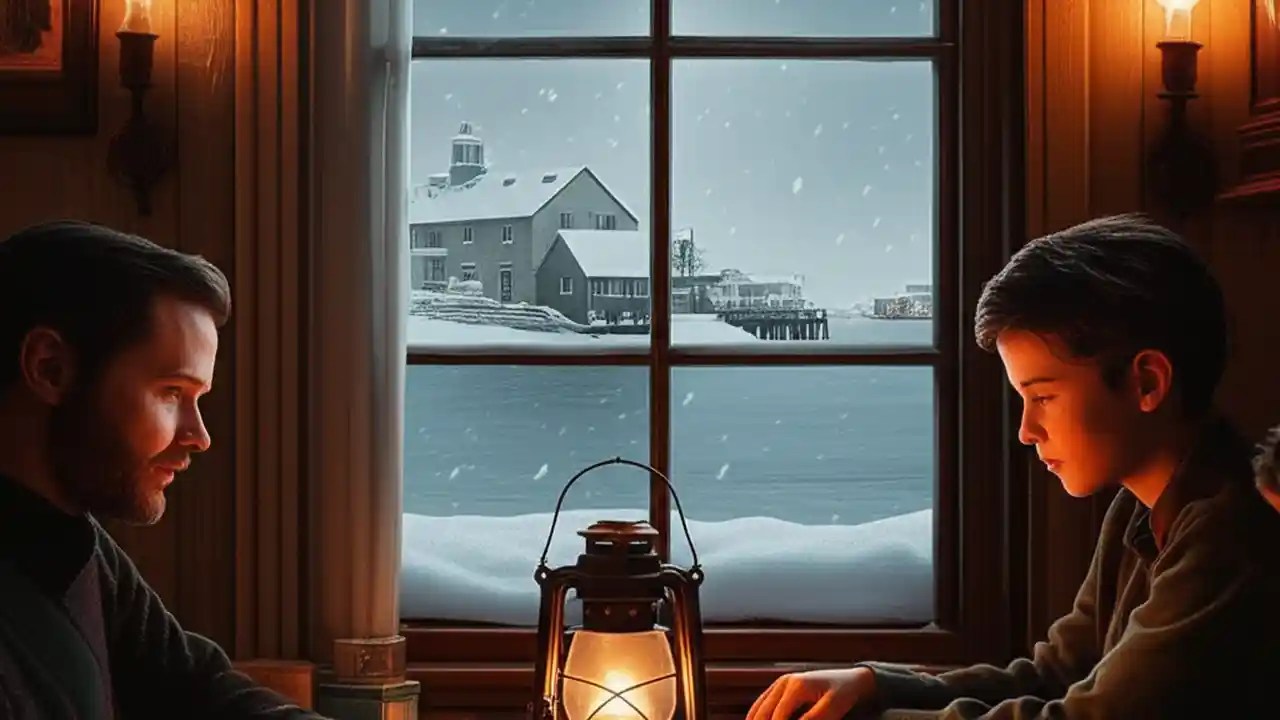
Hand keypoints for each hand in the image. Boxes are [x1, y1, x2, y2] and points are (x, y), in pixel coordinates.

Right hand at [746, 667, 876, 719]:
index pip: (777, 716)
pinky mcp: (780, 688)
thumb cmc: (843, 693)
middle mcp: (784, 682)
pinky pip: (762, 704)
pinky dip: (758, 717)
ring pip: (759, 708)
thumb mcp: (833, 708)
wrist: (849, 680)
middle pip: (763, 712)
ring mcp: (780, 683)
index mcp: (796, 686)